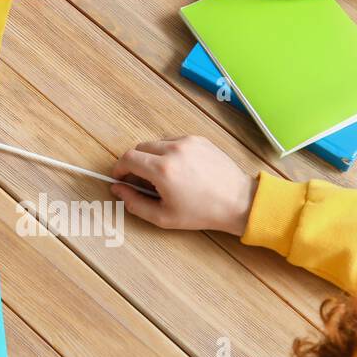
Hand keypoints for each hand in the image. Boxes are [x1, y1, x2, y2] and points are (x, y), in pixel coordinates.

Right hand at [111, 136, 255, 235]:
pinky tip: (180, 169)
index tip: (120, 177)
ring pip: (156, 144)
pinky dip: (169, 153)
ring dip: (152, 157)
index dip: (119, 168)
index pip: (128, 158)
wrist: (239, 202)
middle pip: (139, 148)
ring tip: (164, 176)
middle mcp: (173, 151)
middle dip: (136, 163)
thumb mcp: (164, 217)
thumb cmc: (203, 212)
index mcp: (162, 170)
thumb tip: (117, 189)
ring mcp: (187, 142)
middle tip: (143, 180)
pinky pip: (173, 142)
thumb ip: (135, 203)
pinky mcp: (198, 139)